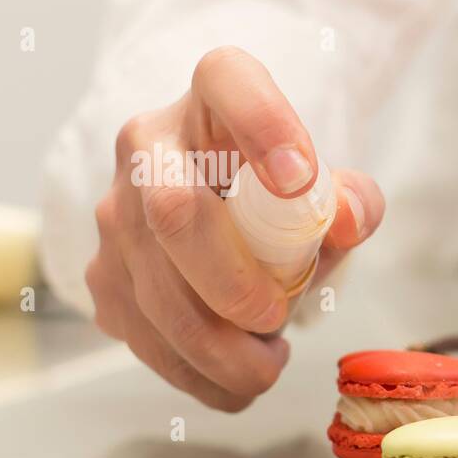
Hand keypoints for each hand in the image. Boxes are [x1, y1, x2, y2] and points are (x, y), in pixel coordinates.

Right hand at [87, 46, 383, 410]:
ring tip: (267, 363)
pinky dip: (199, 375)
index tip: (300, 176)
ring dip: (219, 351)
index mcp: (213, 100)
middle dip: (230, 285)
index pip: (228, 81)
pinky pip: (146, 339)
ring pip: (154, 292)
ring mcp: (116, 213)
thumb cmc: (280, 197)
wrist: (221, 213)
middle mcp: (149, 147)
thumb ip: (352, 200)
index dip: (263, 122)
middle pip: (173, 211)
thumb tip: (347, 220)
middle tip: (276, 317)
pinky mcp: (105, 276)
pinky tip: (237, 376)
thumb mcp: (326, 189)